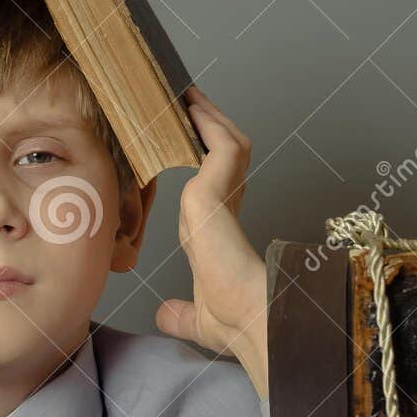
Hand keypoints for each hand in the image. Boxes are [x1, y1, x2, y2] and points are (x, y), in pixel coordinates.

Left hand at [154, 86, 268, 396]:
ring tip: (186, 91)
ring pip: (224, 143)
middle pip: (220, 159)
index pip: (213, 192)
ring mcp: (225, 198)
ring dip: (206, 116)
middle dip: (204, 130)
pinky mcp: (218, 189)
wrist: (252, 323)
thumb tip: (164, 315)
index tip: (188, 151)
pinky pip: (219, 142)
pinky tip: (190, 103)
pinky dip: (206, 120)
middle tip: (185, 102)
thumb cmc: (237, 325)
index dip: (205, 169)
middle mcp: (223, 213)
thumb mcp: (198, 318)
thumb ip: (180, 314)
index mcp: (218, 238)